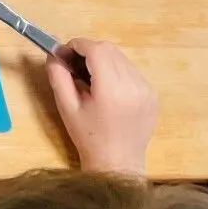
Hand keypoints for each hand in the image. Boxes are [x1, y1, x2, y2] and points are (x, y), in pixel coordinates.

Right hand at [47, 38, 156, 174]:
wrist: (118, 163)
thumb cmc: (88, 136)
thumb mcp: (66, 106)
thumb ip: (58, 76)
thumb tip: (54, 53)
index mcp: (112, 89)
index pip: (96, 50)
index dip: (77, 45)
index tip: (64, 54)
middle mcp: (134, 85)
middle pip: (109, 50)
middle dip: (89, 51)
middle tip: (74, 66)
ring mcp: (146, 89)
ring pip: (121, 58)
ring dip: (103, 60)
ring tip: (91, 78)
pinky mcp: (152, 95)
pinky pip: (131, 71)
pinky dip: (116, 71)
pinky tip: (107, 88)